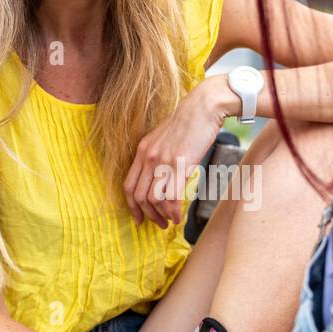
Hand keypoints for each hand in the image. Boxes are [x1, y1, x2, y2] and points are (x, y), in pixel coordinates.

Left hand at [122, 76, 235, 227]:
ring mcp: (162, 160)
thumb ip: (159, 157)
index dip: (132, 206)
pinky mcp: (179, 163)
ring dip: (160, 215)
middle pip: (139, 196)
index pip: (128, 185)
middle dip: (146, 215)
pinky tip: (178, 217)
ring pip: (153, 199)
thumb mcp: (166, 139)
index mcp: (143, 150)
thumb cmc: (190, 123)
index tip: (139, 218)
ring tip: (169, 222)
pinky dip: (173, 211)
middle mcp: (148, 156)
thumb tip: (162, 179)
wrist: (204, 106)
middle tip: (158, 224)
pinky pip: (171, 196)